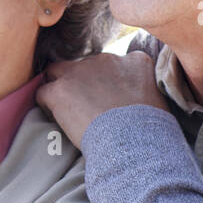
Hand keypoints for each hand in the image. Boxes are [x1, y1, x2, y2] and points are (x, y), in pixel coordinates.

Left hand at [36, 51, 168, 149]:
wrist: (133, 143)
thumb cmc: (150, 131)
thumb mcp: (158, 101)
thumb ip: (144, 90)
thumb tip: (134, 100)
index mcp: (134, 61)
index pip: (115, 64)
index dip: (108, 81)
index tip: (109, 98)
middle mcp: (107, 59)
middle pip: (86, 66)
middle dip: (84, 84)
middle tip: (87, 108)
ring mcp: (80, 72)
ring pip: (58, 72)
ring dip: (62, 89)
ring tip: (67, 111)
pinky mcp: (60, 90)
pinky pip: (43, 92)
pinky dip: (47, 105)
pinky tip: (55, 119)